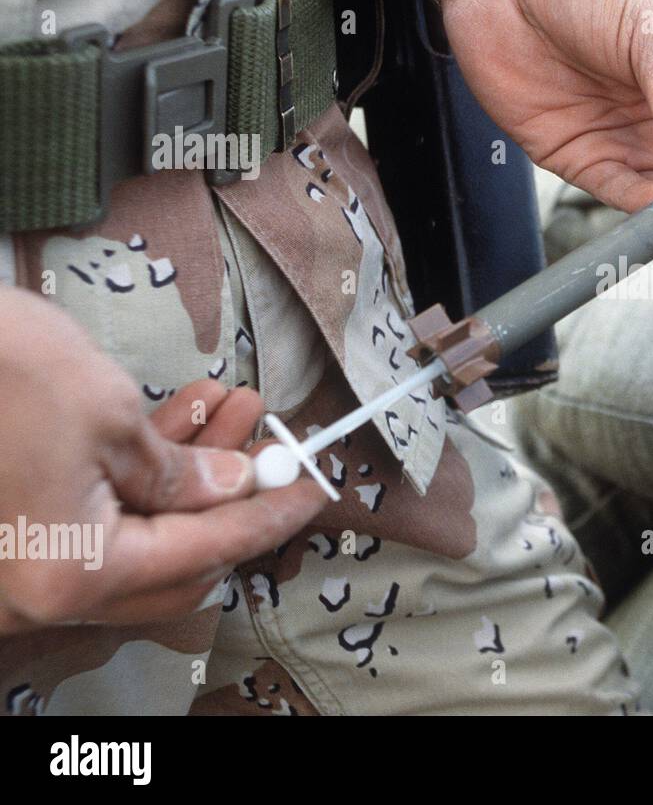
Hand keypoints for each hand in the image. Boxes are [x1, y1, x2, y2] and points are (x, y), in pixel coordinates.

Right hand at [0, 287, 327, 631]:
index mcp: (74, 575)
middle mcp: (48, 586)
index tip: (314, 488)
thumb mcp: (110, 419)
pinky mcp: (24, 526)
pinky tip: (189, 414)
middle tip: (277, 449)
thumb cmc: (3, 374)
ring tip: (240, 406)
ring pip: (146, 529)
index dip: (269, 515)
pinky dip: (150, 468)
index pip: (205, 551)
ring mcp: (33, 561)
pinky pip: (106, 510)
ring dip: (198, 471)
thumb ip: (181, 472)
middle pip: (178, 560)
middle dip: (234, 497)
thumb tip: (230, 488)